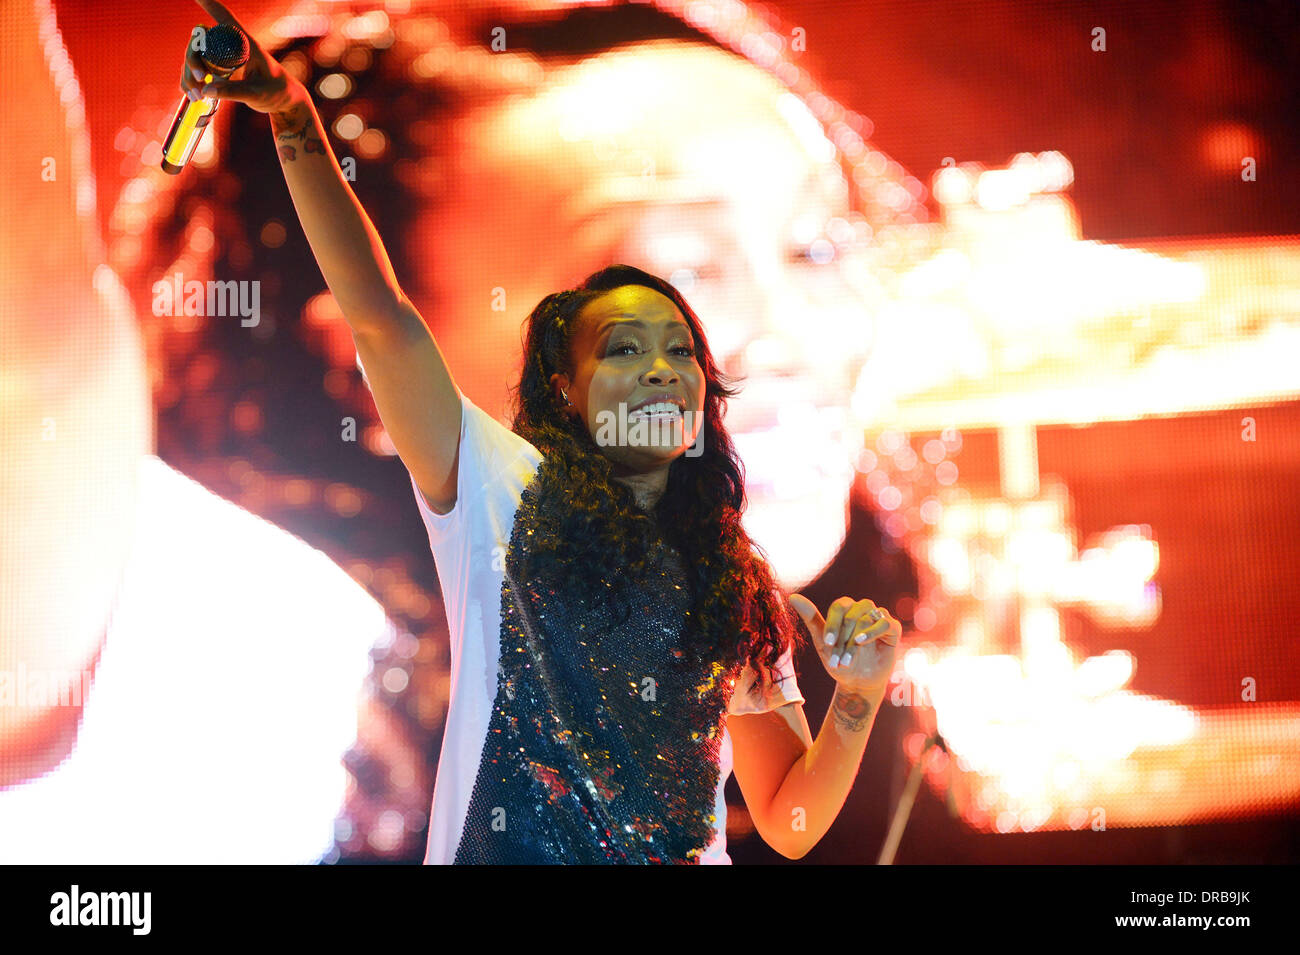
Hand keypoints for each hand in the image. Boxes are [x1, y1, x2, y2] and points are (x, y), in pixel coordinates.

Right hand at [181, 0, 303, 114]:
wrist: (283, 101)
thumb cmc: (276, 92)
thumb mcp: (256, 93)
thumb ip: (234, 91)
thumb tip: (206, 89)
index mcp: (244, 44)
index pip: (223, 18)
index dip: (209, 4)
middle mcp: (230, 46)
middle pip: (199, 41)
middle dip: (192, 59)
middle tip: (201, 79)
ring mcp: (222, 58)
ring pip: (194, 57)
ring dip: (189, 75)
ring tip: (198, 97)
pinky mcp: (218, 70)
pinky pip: (197, 71)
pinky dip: (191, 82)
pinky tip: (195, 96)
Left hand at [789, 594, 900, 698]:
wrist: (857, 683)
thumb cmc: (838, 659)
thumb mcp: (823, 642)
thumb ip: (810, 618)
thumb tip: (793, 596)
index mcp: (846, 609)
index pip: (839, 606)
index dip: (833, 624)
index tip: (828, 643)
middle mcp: (863, 609)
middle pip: (853, 613)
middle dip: (842, 637)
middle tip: (836, 658)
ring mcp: (879, 617)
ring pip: (867, 619)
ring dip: (854, 640)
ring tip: (847, 659)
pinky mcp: (893, 628)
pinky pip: (885, 622)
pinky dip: (873, 632)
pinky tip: (862, 642)